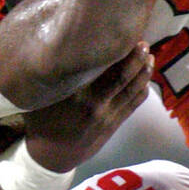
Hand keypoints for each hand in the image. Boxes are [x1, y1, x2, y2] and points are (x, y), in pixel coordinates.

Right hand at [23, 43, 152, 171]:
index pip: (102, 66)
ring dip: (144, 71)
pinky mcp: (113, 125)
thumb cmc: (41, 120)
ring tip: (149, 55)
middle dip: (136, 57)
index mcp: (75, 93)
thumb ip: (53, 74)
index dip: (117, 49)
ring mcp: (106, 116)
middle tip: (142, 41)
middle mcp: (94, 103)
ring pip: (133, 89)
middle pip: (123, 75)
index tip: (122, 33)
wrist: (50, 156)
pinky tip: (146, 76)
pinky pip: (134, 103)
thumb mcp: (39, 95)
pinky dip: (142, 88)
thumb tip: (60, 44)